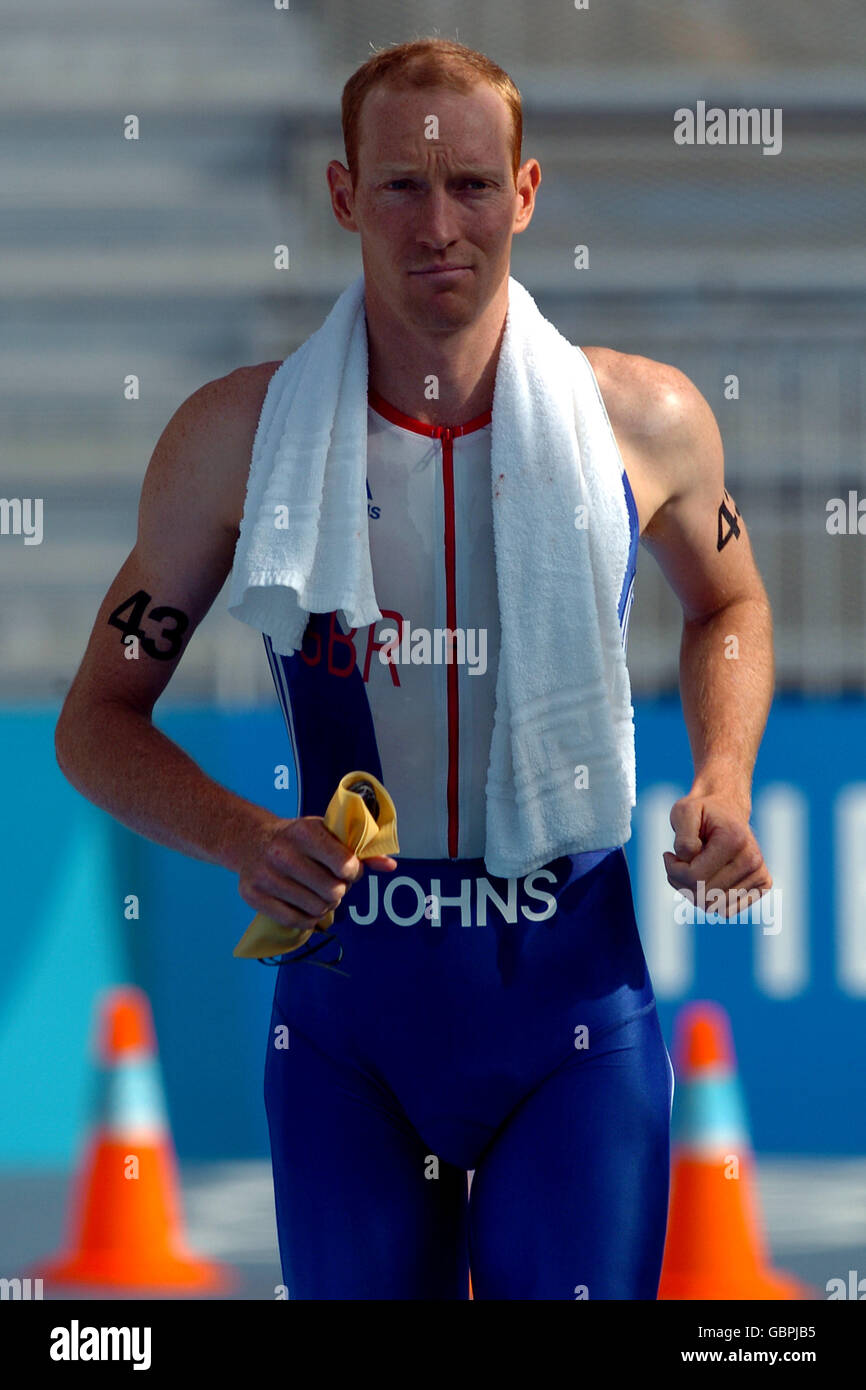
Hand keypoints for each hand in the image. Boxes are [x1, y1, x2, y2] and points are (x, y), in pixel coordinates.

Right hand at [237, 815, 395, 930]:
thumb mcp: (327, 832)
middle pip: (333, 892)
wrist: (252, 840)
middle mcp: (283, 854)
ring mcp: (266, 877)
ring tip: (319, 893)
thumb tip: (390, 866)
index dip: (354, 872)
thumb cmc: (298, 838)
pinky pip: (296, 922)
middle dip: (340, 890)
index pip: (344, 865)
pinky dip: (308, 919)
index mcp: (305, 832)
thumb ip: (360, 848)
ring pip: (317, 909)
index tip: (349, 869)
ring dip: (325, 905)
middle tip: (333, 882)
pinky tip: (307, 905)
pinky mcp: (253, 896)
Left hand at [662, 793, 771, 918]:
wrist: (728, 809)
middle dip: (681, 882)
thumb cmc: (702, 812)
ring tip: (691, 869)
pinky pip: (726, 911)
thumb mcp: (683, 812)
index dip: (673, 869)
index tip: (669, 855)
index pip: (694, 877)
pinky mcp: (762, 886)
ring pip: (713, 907)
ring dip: (692, 892)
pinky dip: (708, 900)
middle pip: (703, 895)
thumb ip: (683, 838)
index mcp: (734, 841)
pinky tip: (705, 879)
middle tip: (678, 863)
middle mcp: (752, 860)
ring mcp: (760, 874)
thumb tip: (690, 862)